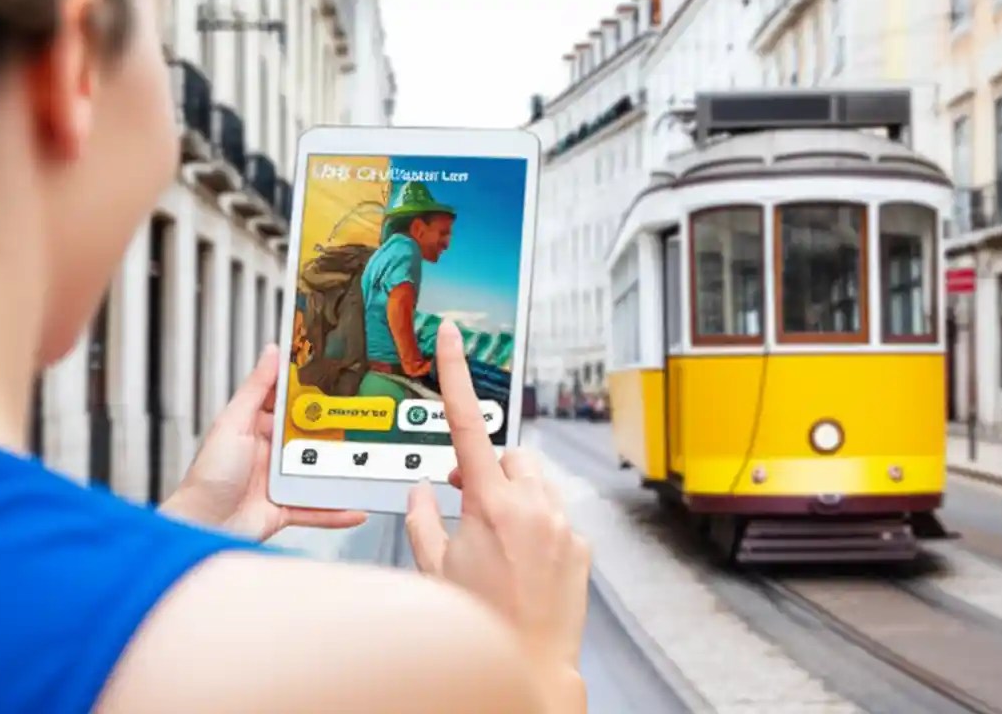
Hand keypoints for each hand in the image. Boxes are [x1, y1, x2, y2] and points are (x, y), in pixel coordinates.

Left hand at [161, 345, 367, 540]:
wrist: (202, 526)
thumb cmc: (208, 476)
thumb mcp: (233, 423)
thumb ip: (255, 389)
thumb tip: (271, 352)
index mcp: (256, 429)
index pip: (288, 404)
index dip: (311, 391)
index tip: (338, 378)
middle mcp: (269, 454)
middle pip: (310, 437)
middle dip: (336, 431)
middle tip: (365, 418)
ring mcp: (280, 482)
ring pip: (319, 473)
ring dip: (342, 472)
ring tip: (368, 464)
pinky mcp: (287, 509)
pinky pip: (318, 508)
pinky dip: (337, 511)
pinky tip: (357, 508)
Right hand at [406, 322, 589, 711]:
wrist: (530, 663)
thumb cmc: (478, 622)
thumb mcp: (433, 570)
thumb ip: (422, 520)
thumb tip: (421, 492)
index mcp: (489, 504)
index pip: (466, 425)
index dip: (454, 375)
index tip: (452, 338)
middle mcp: (533, 505)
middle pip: (508, 455)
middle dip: (487, 471)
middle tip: (466, 503)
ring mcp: (562, 523)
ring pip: (534, 481)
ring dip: (513, 493)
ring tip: (495, 536)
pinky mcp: (580, 543)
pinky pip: (555, 514)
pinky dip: (536, 524)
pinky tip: (521, 560)